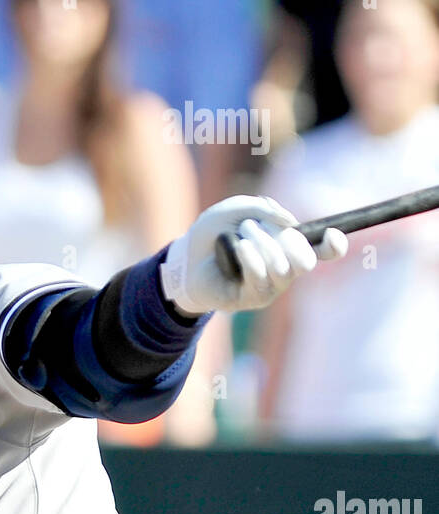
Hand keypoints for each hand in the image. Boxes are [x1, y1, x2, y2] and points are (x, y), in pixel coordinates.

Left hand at [160, 195, 347, 315]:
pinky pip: (262, 276)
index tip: (333, 235)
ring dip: (260, 244)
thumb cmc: (213, 234)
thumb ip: (264, 208)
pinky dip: (250, 258)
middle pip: (305, 260)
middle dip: (283, 240)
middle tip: (253, 228)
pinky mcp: (254, 298)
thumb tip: (290, 223)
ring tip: (240, 237)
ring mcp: (271, 286)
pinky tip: (238, 249)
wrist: (186, 258)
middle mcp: (285, 268)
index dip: (332, 245)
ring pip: (281, 266)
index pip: (321, 250)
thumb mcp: (236, 209)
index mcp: (288, 245)